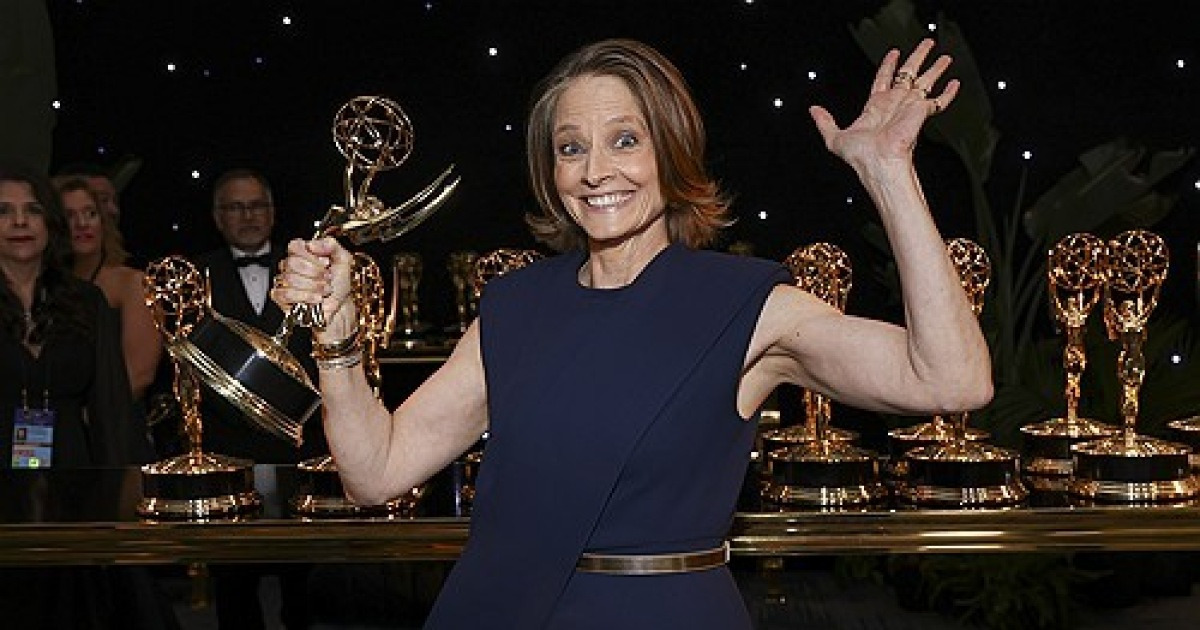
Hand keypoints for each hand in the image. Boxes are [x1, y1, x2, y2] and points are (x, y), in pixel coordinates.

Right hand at [270, 237, 355, 341]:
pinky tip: (316, 299)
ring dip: (313, 286)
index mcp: (304, 254)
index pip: (294, 246)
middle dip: (315, 272)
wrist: (343, 307)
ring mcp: (285, 282)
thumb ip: (331, 245)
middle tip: (327, 278)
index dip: (311, 255)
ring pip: (290, 279)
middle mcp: (292, 267)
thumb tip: (312, 244)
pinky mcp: (282, 298)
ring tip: (324, 289)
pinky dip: (304, 297)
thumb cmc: (341, 285)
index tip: (325, 263)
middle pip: (292, 262)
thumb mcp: (343, 259)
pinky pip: (285, 294)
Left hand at [809, 39, 958, 167]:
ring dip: (935, 68)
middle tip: (926, 45)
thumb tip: (813, 110)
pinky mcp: (922, 113)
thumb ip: (825, 122)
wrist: (878, 164)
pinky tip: (955, 83)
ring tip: (944, 57)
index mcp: (875, 108)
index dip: (888, 65)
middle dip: (917, 58)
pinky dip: (948, 93)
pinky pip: (938, 101)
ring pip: (925, 81)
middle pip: (908, 74)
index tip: (893, 53)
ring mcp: (909, 108)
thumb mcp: (834, 137)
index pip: (883, 79)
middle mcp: (894, 105)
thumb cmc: (859, 156)